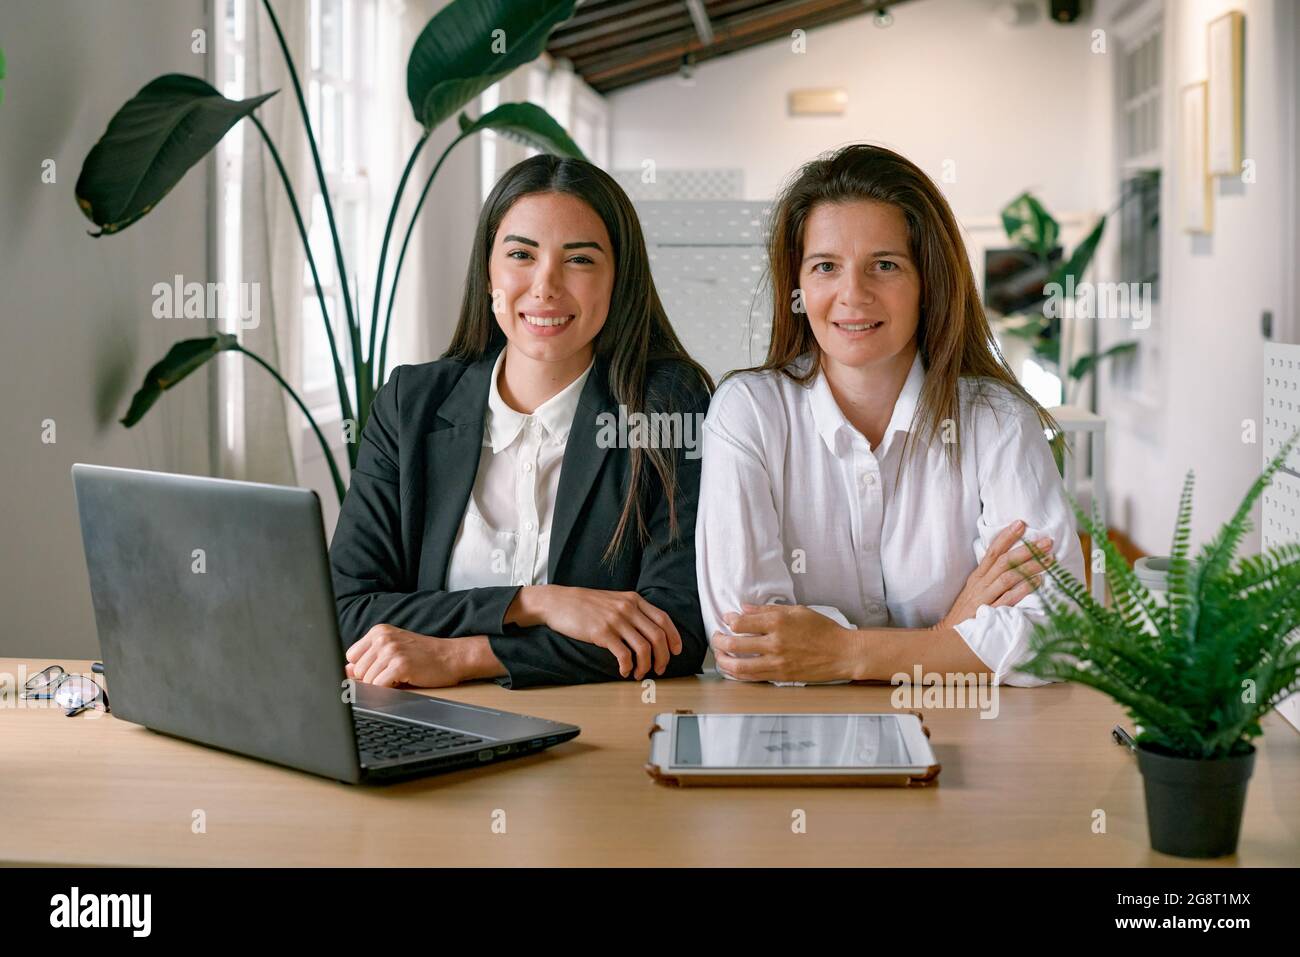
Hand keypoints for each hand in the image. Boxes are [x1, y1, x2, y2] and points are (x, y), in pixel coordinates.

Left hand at [345, 624, 477, 688]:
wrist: (451, 656)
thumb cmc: (423, 655)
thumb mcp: (394, 650)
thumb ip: (369, 659)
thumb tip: (346, 672)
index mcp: (378, 631)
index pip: (351, 657)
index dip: (362, 668)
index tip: (378, 671)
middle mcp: (383, 638)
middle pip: (358, 671)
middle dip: (372, 678)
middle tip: (392, 675)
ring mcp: (391, 651)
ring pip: (368, 680)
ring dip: (382, 685)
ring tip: (399, 677)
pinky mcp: (400, 665)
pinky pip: (379, 686)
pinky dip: (387, 690)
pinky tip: (401, 682)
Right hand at [520, 585, 682, 678]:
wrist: (558, 601)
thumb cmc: (584, 604)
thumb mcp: (613, 600)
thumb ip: (631, 610)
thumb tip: (648, 631)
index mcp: (633, 599)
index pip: (663, 619)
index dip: (674, 637)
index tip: (676, 651)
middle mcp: (628, 608)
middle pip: (658, 636)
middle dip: (663, 657)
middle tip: (659, 669)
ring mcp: (615, 620)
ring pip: (644, 648)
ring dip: (646, 666)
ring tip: (639, 673)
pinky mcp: (602, 633)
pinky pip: (624, 655)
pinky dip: (628, 667)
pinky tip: (624, 671)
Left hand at [712, 603, 856, 682]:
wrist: (842, 653)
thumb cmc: (823, 630)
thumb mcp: (797, 611)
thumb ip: (768, 610)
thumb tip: (745, 609)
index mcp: (778, 623)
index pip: (741, 623)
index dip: (729, 620)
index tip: (727, 619)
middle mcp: (775, 643)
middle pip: (735, 645)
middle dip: (719, 641)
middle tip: (717, 637)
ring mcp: (777, 662)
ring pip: (740, 666)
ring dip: (724, 661)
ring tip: (719, 656)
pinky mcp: (781, 676)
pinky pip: (753, 677)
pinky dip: (738, 674)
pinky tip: (733, 669)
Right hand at [938, 520, 1053, 629]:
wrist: (949, 636)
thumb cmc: (966, 613)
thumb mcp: (973, 591)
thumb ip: (988, 577)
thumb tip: (1009, 563)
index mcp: (977, 576)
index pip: (992, 551)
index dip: (1006, 536)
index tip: (1021, 523)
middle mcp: (981, 584)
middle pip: (1004, 561)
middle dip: (1026, 549)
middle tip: (1046, 541)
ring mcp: (985, 598)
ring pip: (1009, 576)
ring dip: (1030, 566)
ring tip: (1049, 559)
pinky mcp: (990, 613)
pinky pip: (1009, 598)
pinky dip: (1024, 588)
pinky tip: (1039, 582)